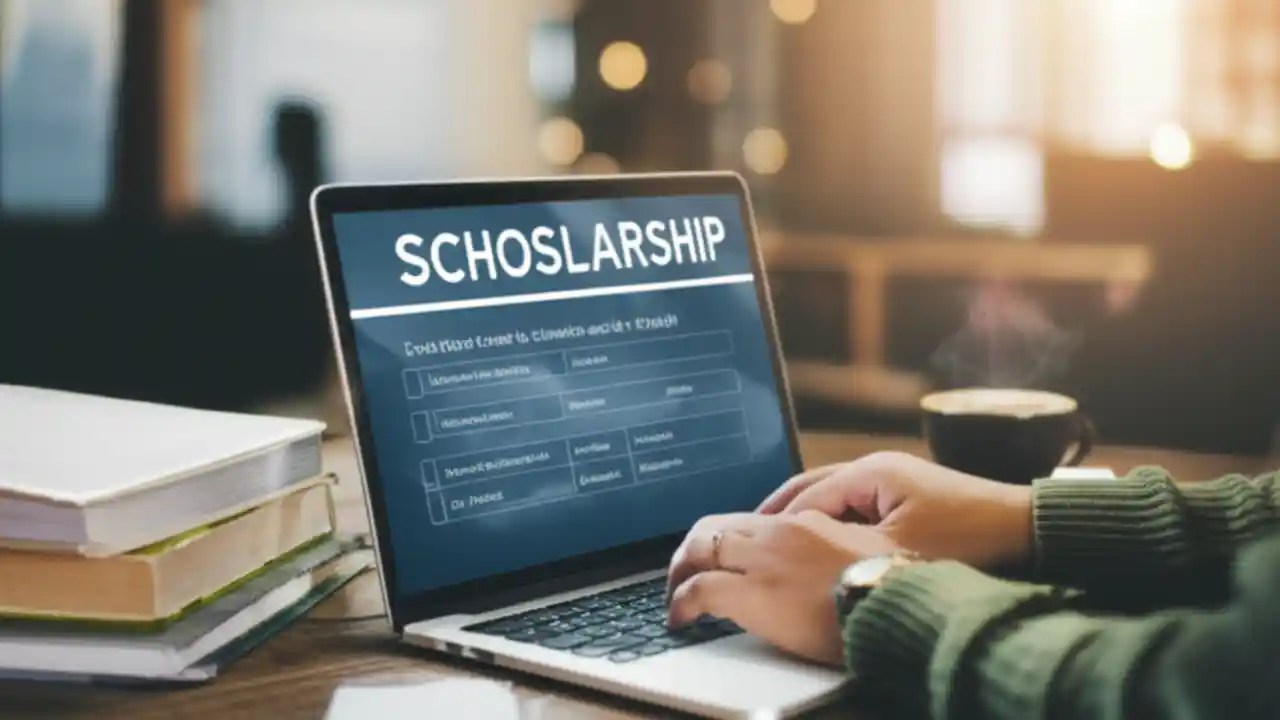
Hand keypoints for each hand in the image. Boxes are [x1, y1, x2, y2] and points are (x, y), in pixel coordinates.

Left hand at [666, 511, 898, 665]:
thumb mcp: (864, 554)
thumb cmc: (892, 587)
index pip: (749, 522)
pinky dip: (681, 602)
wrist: (898, 603)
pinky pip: (699, 589)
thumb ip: (832, 551)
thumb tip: (819, 569)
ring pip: (700, 549)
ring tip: (673, 594)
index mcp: (805, 525)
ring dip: (679, 571)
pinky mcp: (752, 592)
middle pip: (715, 528)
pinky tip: (679, 619)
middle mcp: (777, 534)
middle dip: (692, 549)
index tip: (720, 558)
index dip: (726, 540)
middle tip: (683, 571)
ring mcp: (762, 560)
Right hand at [758, 452, 1032, 569]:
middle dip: (777, 513)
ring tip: (774, 542)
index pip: (804, 499)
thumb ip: (841, 545)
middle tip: (744, 536)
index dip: (774, 526)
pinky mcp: (908, 498)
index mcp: (870, 472)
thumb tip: (797, 548)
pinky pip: (854, 506)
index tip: (749, 548)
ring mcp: (893, 481)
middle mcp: (877, 469)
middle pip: (811, 489)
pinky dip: (830, 523)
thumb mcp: (897, 548)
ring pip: (831, 497)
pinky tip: (822, 545)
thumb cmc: (969, 539)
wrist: (1028, 534)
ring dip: (803, 518)